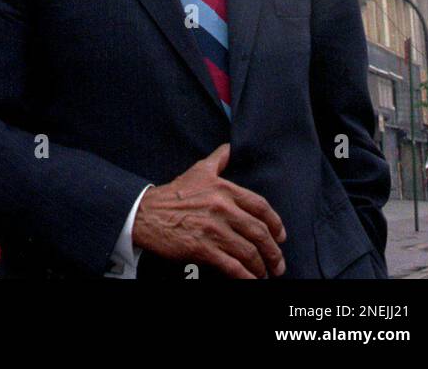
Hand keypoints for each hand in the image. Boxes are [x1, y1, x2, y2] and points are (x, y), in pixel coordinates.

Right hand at [132, 143, 286, 278]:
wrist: (147, 213)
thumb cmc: (174, 193)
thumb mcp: (198, 170)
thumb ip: (219, 159)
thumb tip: (230, 147)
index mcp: (224, 189)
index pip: (260, 206)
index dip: (275, 223)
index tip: (281, 236)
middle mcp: (222, 208)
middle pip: (258, 231)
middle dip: (273, 251)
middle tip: (278, 262)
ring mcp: (213, 229)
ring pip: (248, 251)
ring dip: (261, 266)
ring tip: (265, 273)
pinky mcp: (203, 249)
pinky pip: (232, 266)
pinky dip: (246, 277)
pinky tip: (251, 280)